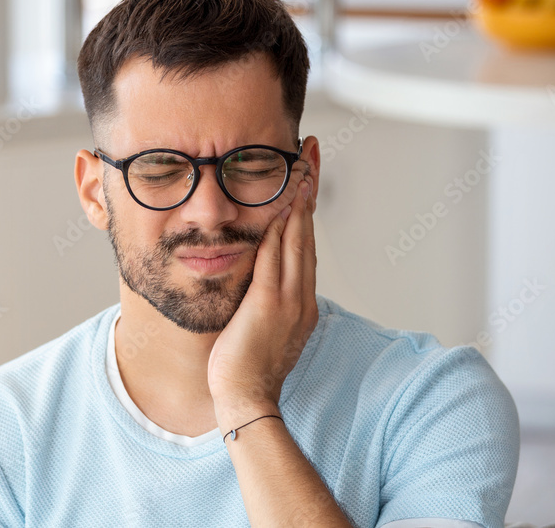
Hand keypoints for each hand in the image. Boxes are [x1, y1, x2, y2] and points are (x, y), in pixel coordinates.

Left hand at [207, 157, 317, 430]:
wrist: (245, 398)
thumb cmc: (245, 368)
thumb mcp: (261, 326)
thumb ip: (263, 299)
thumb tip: (255, 279)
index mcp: (301, 303)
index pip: (305, 245)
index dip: (306, 209)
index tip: (306, 178)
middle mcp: (301, 297)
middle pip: (307, 234)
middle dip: (309, 192)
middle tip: (309, 155)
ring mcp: (289, 300)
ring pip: (297, 240)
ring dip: (299, 201)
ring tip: (301, 167)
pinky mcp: (269, 304)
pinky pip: (277, 258)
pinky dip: (281, 229)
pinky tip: (283, 205)